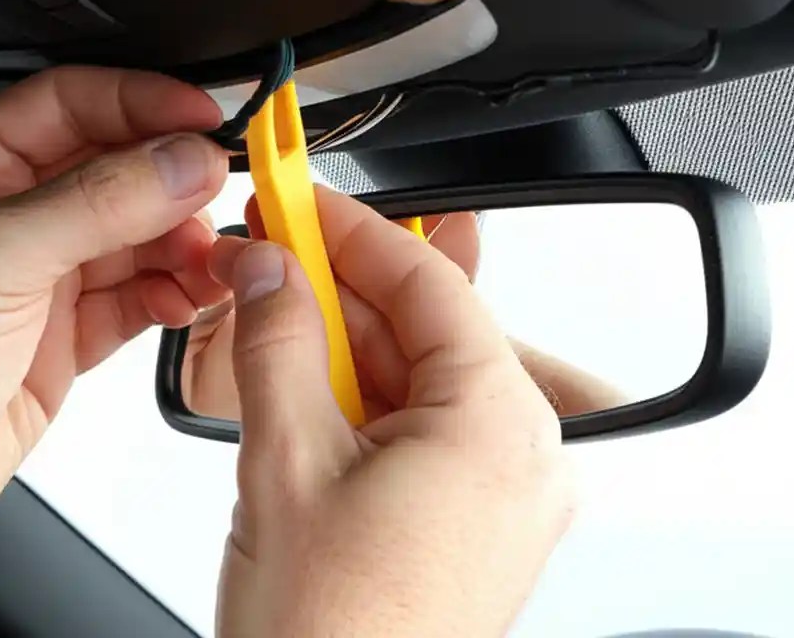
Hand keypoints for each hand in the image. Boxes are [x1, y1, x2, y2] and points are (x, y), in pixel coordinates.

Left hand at [0, 67, 228, 634]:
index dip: (145, 103)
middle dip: (172, 178)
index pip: (72, 103)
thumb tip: (184, 160)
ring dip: (180, 242)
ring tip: (215, 258)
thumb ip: (99, 203)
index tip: (209, 118)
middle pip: (112, 169)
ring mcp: (32, 280)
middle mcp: (2, 215)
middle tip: (222, 193)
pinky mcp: (56, 341)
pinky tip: (191, 298)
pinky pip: (130, 300)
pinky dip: (168, 296)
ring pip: (131, 237)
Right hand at [211, 187, 575, 636]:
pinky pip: (427, 432)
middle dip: (341, 292)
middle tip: (270, 254)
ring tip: (270, 323)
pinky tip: (305, 390)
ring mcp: (506, 496)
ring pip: (422, 381)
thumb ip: (277, 342)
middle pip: (428, 331)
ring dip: (344, 350)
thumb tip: (268, 268)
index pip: (431, 287)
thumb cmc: (332, 637)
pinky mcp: (476, 523)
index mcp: (501, 429)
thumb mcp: (286, 461)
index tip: (300, 199)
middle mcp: (525, 459)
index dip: (355, 232)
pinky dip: (366, 404)